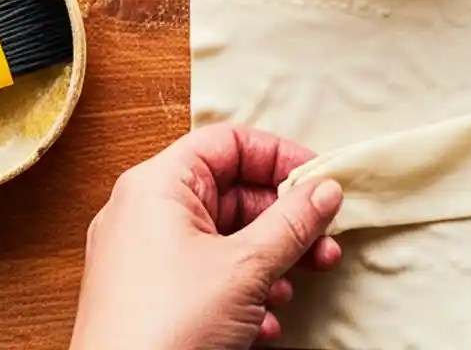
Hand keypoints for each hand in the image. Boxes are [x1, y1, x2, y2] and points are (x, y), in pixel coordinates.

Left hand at [70, 124, 343, 349]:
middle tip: (324, 244)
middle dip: (285, 220)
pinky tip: (263, 321)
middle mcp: (145, 211)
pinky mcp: (150, 294)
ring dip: (270, 260)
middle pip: (232, 191)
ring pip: (225, 237)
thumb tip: (326, 190)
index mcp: (158, 185)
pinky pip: (207, 272)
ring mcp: (144, 254)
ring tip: (295, 288)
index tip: (321, 183)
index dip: (281, 156)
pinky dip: (242, 289)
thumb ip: (292, 222)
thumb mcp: (246, 268)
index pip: (230, 142)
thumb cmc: (166, 328)